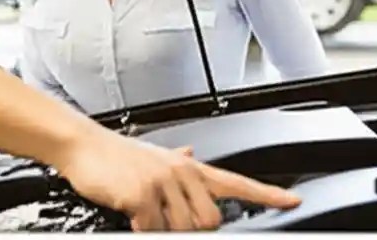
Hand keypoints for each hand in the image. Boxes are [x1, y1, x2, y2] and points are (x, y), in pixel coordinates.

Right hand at [53, 128, 300, 231]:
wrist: (84, 145)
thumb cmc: (117, 154)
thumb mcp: (155, 155)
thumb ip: (178, 159)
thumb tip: (193, 153)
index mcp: (190, 167)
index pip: (237, 182)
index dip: (267, 194)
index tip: (292, 201)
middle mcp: (182, 172)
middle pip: (211, 221)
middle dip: (192, 230)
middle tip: (167, 220)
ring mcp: (163, 182)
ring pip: (181, 229)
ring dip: (161, 229)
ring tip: (144, 213)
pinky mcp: (142, 194)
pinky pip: (153, 229)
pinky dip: (142, 229)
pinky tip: (132, 216)